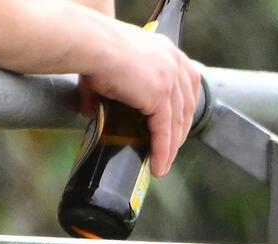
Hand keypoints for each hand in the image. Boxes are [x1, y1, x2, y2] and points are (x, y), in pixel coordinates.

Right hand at [78, 21, 202, 176]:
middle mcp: (175, 63)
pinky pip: (164, 131)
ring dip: (171, 148)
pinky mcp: (160, 96)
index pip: (188, 86)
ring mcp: (170, 80)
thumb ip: (107, 88)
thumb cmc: (91, 48)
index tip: (178, 127)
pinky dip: (162, 151)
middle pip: (187, 106)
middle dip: (180, 132)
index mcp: (167, 51)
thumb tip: (89, 111)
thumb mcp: (110, 64)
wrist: (89, 42)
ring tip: (162, 165)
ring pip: (177, 123)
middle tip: (170, 150)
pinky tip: (158, 166)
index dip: (184, 110)